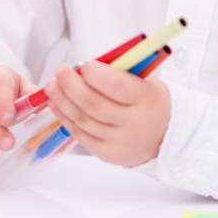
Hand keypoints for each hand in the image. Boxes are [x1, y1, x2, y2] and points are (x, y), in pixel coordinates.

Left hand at [44, 61, 170, 166]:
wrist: (164, 136)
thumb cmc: (151, 102)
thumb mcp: (147, 81)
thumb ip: (121, 71)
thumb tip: (87, 66)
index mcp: (146, 98)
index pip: (116, 85)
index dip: (95, 74)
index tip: (83, 64)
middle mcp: (133, 122)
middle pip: (93, 103)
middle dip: (71, 85)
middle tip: (60, 72)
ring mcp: (119, 140)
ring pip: (83, 120)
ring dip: (63, 101)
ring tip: (53, 86)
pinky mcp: (107, 152)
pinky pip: (80, 134)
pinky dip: (66, 118)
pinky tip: (57, 105)